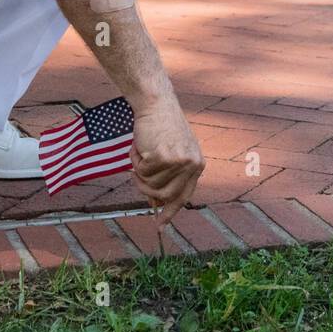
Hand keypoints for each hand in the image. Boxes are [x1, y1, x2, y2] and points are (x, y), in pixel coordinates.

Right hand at [130, 100, 204, 224]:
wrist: (157, 104)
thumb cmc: (161, 128)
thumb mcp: (170, 154)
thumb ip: (167, 178)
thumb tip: (155, 203)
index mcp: (197, 165)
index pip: (183, 196)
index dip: (170, 212)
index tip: (159, 226)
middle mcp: (192, 165)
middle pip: (165, 195)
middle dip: (146, 190)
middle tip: (136, 177)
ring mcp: (179, 161)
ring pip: (151, 184)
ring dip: (140, 172)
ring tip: (140, 154)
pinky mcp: (163, 156)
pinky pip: (142, 172)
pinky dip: (135, 161)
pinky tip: (139, 146)